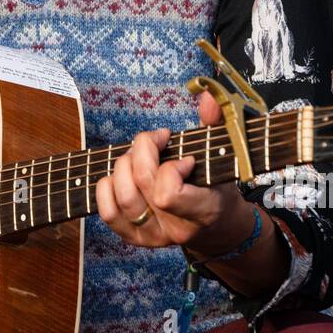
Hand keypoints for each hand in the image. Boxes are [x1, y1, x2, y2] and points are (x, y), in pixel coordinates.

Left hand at [95, 90, 246, 255]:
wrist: (218, 226)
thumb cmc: (219, 186)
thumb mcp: (225, 155)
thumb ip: (216, 122)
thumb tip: (207, 95)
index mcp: (203, 212)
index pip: (168, 194)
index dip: (171, 168)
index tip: (185, 159)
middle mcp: (175, 229)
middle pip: (140, 183)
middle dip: (144, 150)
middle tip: (158, 142)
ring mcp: (153, 236)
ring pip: (121, 195)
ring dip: (125, 164)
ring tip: (140, 156)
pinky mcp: (135, 237)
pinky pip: (106, 211)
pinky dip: (107, 186)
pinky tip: (124, 174)